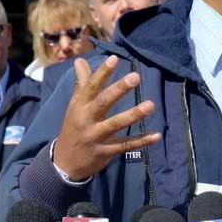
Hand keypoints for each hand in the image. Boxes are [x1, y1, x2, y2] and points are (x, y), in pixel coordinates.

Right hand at [51, 56, 161, 181]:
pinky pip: (125, 145)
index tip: (115, 58)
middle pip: (104, 102)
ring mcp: (96, 136)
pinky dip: (142, 141)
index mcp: (80, 105)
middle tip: (135, 76)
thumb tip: (79, 60)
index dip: (102, 72)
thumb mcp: (74, 106)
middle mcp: (87, 119)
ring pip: (116, 124)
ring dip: (134, 114)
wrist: (64, 162)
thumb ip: (82, 83)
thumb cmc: (73, 128)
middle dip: (119, 89)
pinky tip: (157, 136)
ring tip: (151, 104)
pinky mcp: (105, 152)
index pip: (91, 86)